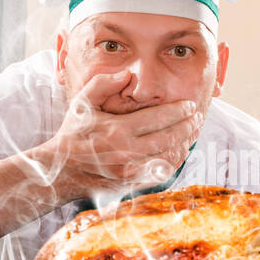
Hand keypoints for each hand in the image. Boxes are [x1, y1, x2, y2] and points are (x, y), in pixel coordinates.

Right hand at [41, 70, 203, 201]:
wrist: (62, 170)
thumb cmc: (73, 133)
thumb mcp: (82, 102)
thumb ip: (103, 83)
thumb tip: (128, 75)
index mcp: (117, 130)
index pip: (158, 118)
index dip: (179, 111)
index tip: (190, 105)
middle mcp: (126, 152)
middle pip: (170, 137)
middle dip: (188, 126)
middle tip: (197, 117)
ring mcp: (130, 171)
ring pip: (170, 157)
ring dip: (186, 143)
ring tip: (193, 132)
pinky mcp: (132, 184)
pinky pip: (162, 173)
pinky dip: (175, 161)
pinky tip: (180, 151)